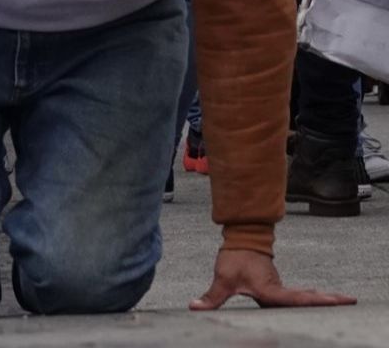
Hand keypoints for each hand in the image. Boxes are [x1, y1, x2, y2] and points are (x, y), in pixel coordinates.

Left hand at [190, 249, 355, 309]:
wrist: (242, 237)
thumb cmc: (234, 256)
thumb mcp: (222, 278)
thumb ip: (212, 297)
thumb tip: (195, 308)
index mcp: (270, 290)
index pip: (295, 299)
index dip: (313, 301)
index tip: (332, 300)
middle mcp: (279, 289)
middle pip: (307, 298)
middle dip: (328, 300)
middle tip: (351, 301)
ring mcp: (281, 287)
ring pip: (304, 296)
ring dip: (323, 299)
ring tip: (344, 302)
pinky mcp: (278, 287)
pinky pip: (298, 296)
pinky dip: (312, 299)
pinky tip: (322, 302)